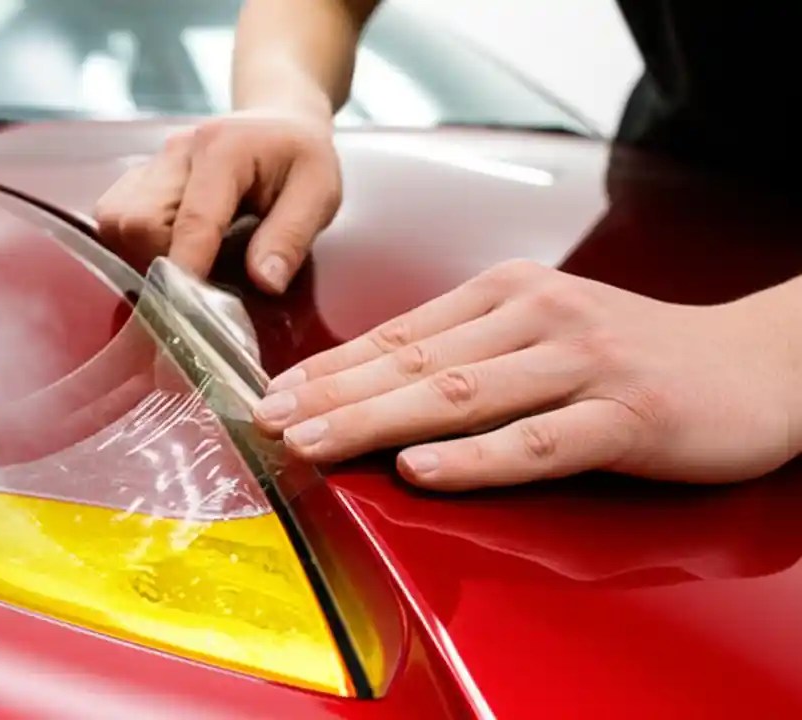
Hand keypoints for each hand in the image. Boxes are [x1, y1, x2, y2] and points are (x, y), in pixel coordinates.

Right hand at [94, 109, 341, 293]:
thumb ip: (291, 235)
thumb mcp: (318, 192)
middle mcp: (177, 152)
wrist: (279, 121)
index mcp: (223, 150)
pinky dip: (132, 244)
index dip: (186, 270)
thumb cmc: (301, 158)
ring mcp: (153, 162)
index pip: (192, 220)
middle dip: (160, 263)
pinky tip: (168, 249)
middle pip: (135, 221)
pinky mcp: (140, 176)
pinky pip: (113, 216)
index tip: (189, 311)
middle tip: (198, 279)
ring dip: (140, 254)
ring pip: (115, 221)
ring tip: (184, 263)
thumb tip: (264, 282)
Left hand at [252, 260, 799, 489]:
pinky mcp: (628, 415)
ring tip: (313, 443)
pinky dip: (474, 458)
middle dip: (332, 395)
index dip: (330, 367)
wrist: (759, 361)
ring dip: (377, 421)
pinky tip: (419, 469)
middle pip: (416, 362)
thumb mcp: (542, 332)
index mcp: (511, 293)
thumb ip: (468, 351)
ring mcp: (584, 363)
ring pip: (462, 395)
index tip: (270, 392)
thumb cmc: (632, 354)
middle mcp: (540, 316)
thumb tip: (373, 386)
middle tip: (267, 421)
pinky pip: (539, 440)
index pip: (401, 333)